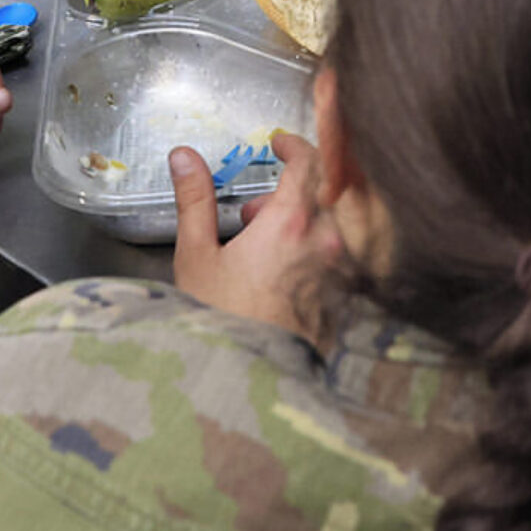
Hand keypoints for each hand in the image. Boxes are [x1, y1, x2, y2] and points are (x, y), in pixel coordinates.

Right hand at [170, 131, 341, 343]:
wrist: (248, 387)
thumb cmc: (219, 322)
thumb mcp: (197, 256)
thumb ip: (195, 200)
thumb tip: (184, 156)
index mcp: (292, 223)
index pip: (309, 160)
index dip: (294, 144)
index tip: (278, 143)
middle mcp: (327, 242)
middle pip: (323, 190)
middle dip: (292, 189)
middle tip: (255, 211)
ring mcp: (341, 273)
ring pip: (331, 226)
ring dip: (302, 222)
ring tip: (263, 248)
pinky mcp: (346, 300)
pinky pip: (337, 259)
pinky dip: (314, 253)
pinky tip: (280, 276)